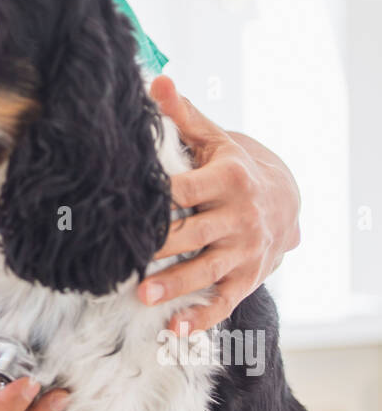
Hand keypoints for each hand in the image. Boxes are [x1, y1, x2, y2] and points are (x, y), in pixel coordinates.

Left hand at [137, 75, 301, 336]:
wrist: (286, 199)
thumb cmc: (232, 167)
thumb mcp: (214, 138)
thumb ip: (182, 115)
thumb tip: (155, 80)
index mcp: (227, 178)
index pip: (186, 189)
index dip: (158, 197)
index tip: (126, 204)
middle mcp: (239, 216)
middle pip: (193, 234)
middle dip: (160, 247)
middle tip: (124, 256)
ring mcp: (245, 250)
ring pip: (207, 270)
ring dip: (175, 285)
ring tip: (143, 295)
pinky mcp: (247, 277)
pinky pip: (224, 300)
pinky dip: (202, 317)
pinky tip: (176, 330)